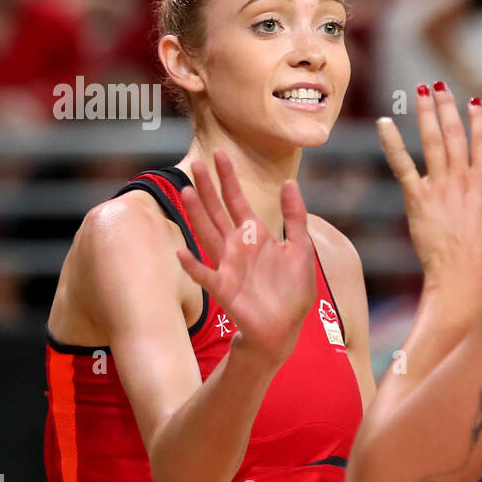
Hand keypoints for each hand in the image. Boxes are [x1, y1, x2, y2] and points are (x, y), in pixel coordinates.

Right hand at [176, 151, 315, 366]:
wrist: (285, 328)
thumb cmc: (292, 291)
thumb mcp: (301, 249)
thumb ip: (295, 217)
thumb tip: (290, 182)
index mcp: (255, 236)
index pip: (238, 201)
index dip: (228, 178)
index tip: (220, 154)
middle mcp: (237, 247)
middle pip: (217, 212)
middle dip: (207, 188)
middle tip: (194, 163)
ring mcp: (227, 266)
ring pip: (207, 234)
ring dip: (197, 215)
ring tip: (185, 191)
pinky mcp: (223, 289)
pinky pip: (204, 274)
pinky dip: (192, 265)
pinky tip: (180, 251)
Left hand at [378, 83, 481, 291]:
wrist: (461, 276)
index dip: (479, 119)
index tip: (474, 102)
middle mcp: (463, 179)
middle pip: (455, 134)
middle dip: (448, 106)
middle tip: (440, 86)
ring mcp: (439, 186)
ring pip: (432, 141)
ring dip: (426, 113)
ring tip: (420, 92)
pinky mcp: (417, 198)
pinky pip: (402, 165)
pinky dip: (392, 142)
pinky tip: (384, 123)